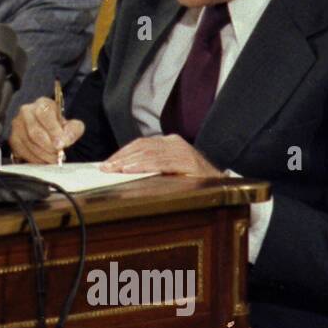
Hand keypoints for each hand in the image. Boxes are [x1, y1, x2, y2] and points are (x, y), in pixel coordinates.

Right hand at [8, 96, 85, 163]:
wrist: (48, 131)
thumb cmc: (59, 127)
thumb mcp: (72, 125)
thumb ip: (73, 130)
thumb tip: (65, 139)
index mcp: (42, 104)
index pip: (45, 114)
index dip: (53, 130)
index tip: (62, 144)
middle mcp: (26, 112)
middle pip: (35, 132)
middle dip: (49, 146)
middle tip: (59, 155)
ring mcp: (17, 125)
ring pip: (29, 144)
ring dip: (44, 155)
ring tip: (55, 159)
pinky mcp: (13, 139)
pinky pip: (23, 152)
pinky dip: (36, 159)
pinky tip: (45, 160)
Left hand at [99, 134, 219, 176]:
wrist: (222, 185)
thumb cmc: (191, 179)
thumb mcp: (169, 168)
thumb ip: (151, 165)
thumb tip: (123, 169)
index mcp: (169, 142)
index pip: (140, 144)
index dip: (122, 153)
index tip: (107, 163)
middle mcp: (175, 143)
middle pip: (141, 147)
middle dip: (121, 158)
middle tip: (105, 168)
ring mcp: (182, 151)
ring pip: (148, 154)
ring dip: (128, 162)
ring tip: (114, 170)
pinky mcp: (187, 161)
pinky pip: (160, 163)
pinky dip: (142, 166)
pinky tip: (130, 170)